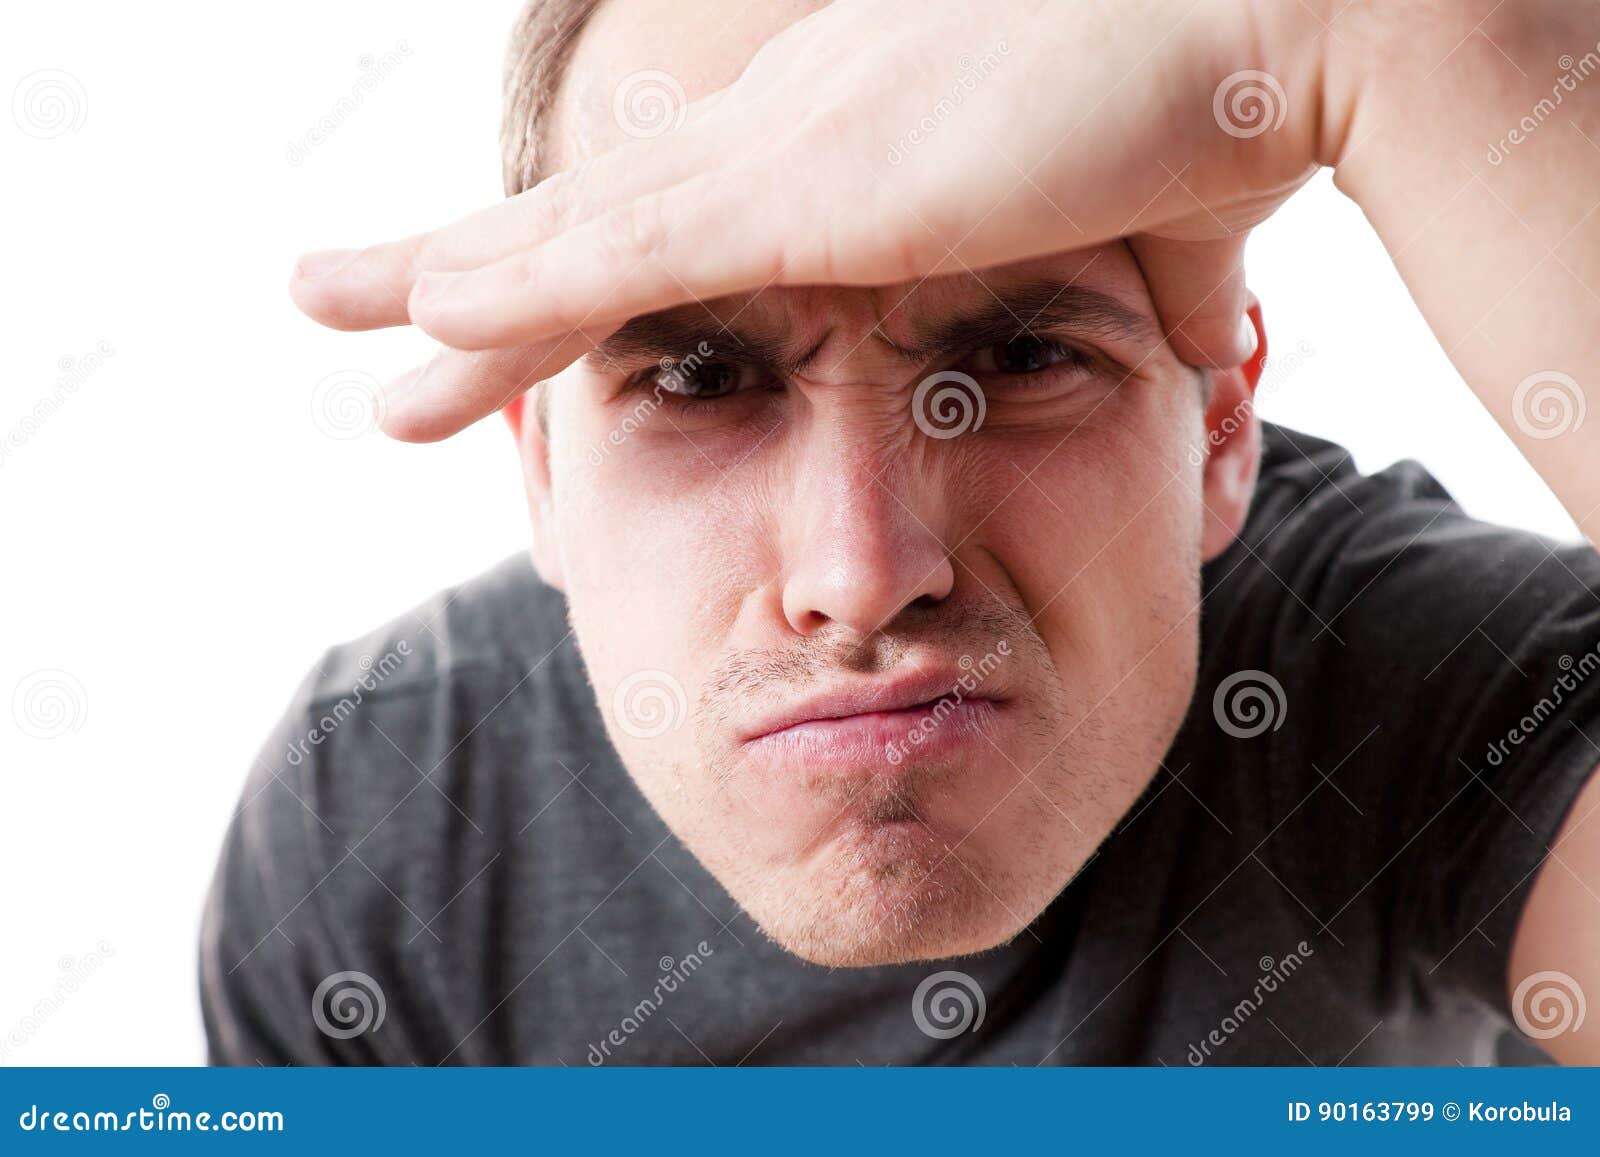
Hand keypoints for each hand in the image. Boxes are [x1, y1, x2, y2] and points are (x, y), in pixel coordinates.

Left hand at [290, 0, 1332, 439]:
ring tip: (331, 312)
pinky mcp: (801, 192)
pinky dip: (511, 297)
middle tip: (372, 297)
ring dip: (450, 283)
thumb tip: (1192, 350)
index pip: (696, 209)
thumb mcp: (1165, 216)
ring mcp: (787, 153)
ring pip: (571, 234)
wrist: (1282, 9)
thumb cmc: (1227, 96)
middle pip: (600, 213)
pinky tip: (413, 326)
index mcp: (868, 133)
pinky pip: (614, 259)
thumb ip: (1152, 282)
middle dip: (484, 265)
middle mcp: (797, 123)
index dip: (602, 257)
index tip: (540, 298)